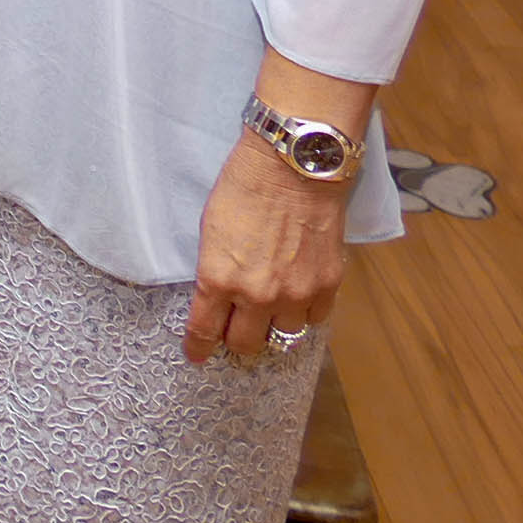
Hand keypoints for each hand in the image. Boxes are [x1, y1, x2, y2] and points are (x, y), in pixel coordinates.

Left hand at [185, 134, 350, 364]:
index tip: (195, 355)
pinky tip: (297, 299)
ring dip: (274, 327)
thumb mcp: (211, 230)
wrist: (293, 167)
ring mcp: (296, 294)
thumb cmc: (243, 188)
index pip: (205, 330)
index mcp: (219, 279)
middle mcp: (258, 295)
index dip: (198, 347)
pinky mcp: (327, 285)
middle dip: (236, 341)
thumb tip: (218, 295)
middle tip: (234, 333)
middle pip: (246, 343)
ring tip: (269, 314)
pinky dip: (305, 312)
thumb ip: (215, 270)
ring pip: (284, 335)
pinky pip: (315, 318)